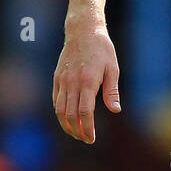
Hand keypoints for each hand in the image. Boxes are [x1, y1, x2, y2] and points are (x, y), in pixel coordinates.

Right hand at [52, 19, 120, 143]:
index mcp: (88, 81)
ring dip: (66, 125)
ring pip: (59, 110)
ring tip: (76, 133)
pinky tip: (67, 119)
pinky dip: (60, 113)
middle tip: (86, 139)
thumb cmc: (102, 49)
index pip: (84, 112)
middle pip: (70, 115)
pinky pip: (56, 100)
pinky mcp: (57, 78)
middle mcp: (72, 82)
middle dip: (77, 131)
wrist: (83, 31)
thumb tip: (115, 110)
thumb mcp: (113, 68)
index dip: (87, 128)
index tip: (91, 138)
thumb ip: (112, 91)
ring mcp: (62, 80)